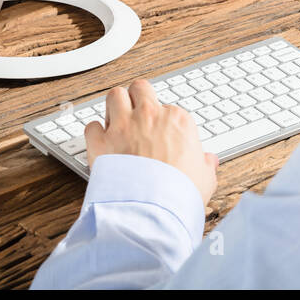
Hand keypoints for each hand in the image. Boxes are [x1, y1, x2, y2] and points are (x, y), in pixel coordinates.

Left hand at [84, 79, 218, 204]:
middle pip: (140, 89)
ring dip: (115, 106)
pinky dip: (94, 132)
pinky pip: (92, 125)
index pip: (168, 107)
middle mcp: (149, 116)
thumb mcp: (205, 178)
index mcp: (177, 120)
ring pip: (115, 95)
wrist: (154, 210)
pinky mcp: (101, 142)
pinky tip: (100, 140)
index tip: (160, 132)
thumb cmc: (180, 194)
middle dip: (137, 99)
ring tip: (117, 120)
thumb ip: (205, 165)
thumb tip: (208, 161)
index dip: (163, 121)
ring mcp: (123, 126)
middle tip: (136, 113)